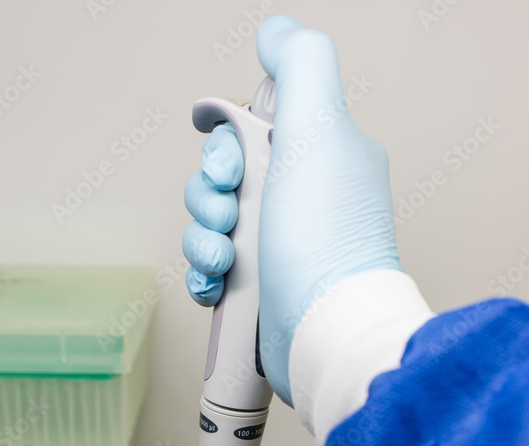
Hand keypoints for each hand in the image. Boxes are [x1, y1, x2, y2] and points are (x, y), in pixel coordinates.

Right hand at [183, 14, 400, 405]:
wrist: (326, 331)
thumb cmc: (323, 236)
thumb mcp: (319, 127)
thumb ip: (299, 63)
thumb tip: (274, 31)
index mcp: (318, 158)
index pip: (248, 132)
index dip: (224, 145)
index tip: (231, 166)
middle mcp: (300, 201)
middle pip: (221, 179)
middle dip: (208, 196)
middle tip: (229, 216)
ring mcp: (280, 250)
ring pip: (211, 227)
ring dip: (202, 239)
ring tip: (225, 261)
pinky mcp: (261, 294)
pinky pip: (212, 272)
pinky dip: (205, 276)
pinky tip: (216, 287)